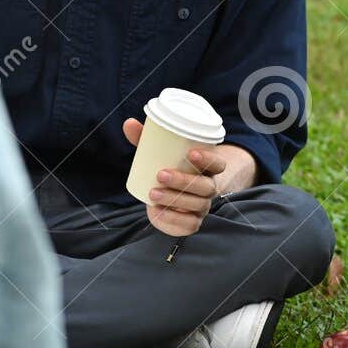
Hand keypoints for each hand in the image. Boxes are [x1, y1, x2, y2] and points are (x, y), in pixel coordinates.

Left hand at [121, 120, 258, 236]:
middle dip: (184, 181)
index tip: (191, 153)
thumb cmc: (170, 167)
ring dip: (174, 199)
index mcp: (208, 168)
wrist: (174, 194)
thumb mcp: (160, 153)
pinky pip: (189, 224)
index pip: (218, 164)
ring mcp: (203, 206)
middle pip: (205, 186)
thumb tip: (129, 123)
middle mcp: (209, 188)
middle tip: (160, 174)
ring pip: (197, 205)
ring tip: (153, 193)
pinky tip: (156, 212)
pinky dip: (172, 219)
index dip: (208, 159)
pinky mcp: (193, 222)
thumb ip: (146, 139)